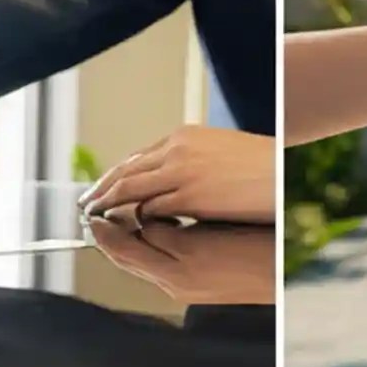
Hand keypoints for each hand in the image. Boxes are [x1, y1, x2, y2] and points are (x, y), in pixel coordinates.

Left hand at [79, 126, 273, 224]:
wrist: (281, 174)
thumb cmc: (260, 167)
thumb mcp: (219, 151)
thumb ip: (192, 160)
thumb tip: (175, 174)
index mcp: (183, 136)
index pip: (138, 157)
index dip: (116, 175)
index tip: (102, 188)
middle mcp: (176, 149)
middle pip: (126, 170)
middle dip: (101, 189)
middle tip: (85, 205)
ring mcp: (180, 171)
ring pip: (130, 189)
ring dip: (109, 206)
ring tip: (96, 220)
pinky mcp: (188, 195)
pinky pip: (150, 208)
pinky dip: (134, 220)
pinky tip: (126, 230)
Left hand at [90, 220, 273, 303]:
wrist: (282, 274)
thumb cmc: (251, 250)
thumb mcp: (203, 238)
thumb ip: (165, 233)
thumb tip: (137, 223)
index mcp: (173, 275)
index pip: (124, 253)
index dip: (104, 231)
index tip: (92, 213)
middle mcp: (172, 287)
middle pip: (128, 261)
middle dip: (109, 237)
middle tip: (97, 213)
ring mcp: (183, 288)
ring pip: (143, 262)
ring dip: (128, 240)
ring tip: (121, 216)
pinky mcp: (194, 286)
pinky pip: (160, 264)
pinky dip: (149, 246)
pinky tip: (155, 227)